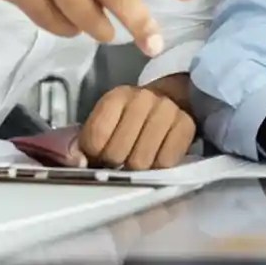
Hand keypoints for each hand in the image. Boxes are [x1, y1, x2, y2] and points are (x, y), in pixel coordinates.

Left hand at [75, 84, 195, 169]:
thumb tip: (78, 163)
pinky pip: (166, 162)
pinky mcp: (187, 124)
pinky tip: (156, 156)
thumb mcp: (102, 122)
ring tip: (138, 157)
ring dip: (137, 167)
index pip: (95, 137)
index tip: (100, 154)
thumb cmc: (130, 119)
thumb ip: (81, 143)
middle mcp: (143, 99)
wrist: (172, 100)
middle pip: (117, 153)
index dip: (94, 154)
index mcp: (116, 97)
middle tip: (121, 158)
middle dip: (115, 163)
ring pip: (141, 162)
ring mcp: (167, 110)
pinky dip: (158, 166)